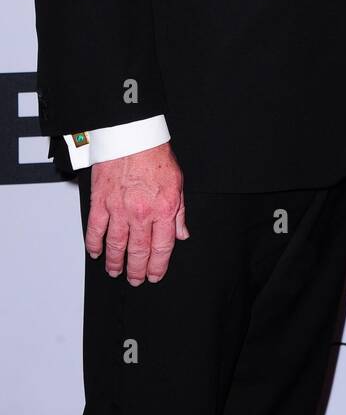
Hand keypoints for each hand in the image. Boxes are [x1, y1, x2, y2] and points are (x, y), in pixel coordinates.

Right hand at [86, 143, 187, 284]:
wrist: (132, 135)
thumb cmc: (155, 155)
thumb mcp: (178, 183)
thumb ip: (179, 212)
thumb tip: (182, 233)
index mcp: (163, 208)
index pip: (162, 247)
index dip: (158, 266)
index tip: (155, 275)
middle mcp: (141, 212)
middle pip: (139, 251)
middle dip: (137, 270)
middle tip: (135, 279)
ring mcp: (119, 208)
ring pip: (116, 245)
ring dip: (116, 262)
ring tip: (116, 272)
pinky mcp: (101, 201)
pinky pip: (95, 229)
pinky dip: (94, 243)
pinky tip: (96, 252)